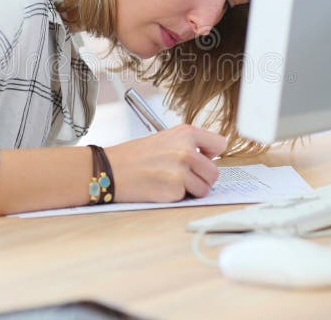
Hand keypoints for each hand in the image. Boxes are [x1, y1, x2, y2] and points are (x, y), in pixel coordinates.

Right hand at [104, 124, 226, 202]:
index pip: (220, 143)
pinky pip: (188, 198)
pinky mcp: (175, 191)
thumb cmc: (134, 156)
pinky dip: (177, 197)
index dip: (212, 154)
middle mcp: (186, 150)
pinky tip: (161, 187)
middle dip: (202, 177)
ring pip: (205, 188)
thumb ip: (188, 145)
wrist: (109, 169)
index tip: (204, 158)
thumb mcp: (164, 139)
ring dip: (192, 190)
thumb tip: (210, 159)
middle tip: (184, 176)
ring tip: (170, 182)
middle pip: (215, 172)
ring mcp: (181, 171)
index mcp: (185, 133)